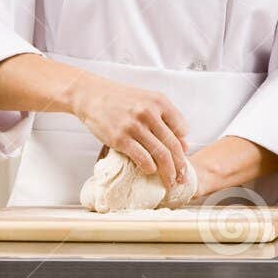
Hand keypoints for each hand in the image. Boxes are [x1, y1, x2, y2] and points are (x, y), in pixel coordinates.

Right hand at [71, 74, 189, 190]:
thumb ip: (166, 118)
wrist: (94, 96)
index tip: (183, 158)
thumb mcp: (148, 100)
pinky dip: (149, 167)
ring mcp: (134, 126)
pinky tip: (150, 171)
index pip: (182, 128)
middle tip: (183, 177)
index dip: (183, 145)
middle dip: (180, 164)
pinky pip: (141, 157)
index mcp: (160, 102)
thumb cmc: (123, 100)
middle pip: (173, 144)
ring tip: (170, 181)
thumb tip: (183, 143)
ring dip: (167, 171)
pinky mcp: (119, 138)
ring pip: (159, 153)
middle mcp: (149, 113)